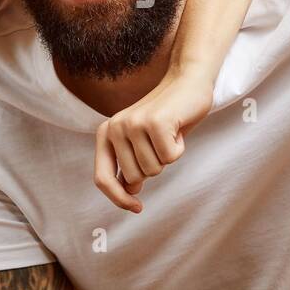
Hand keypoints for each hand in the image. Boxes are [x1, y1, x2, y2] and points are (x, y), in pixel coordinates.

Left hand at [93, 68, 214, 212]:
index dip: (118, 198)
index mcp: (106, 133)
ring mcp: (134, 123)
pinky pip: (170, 157)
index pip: (102, 178)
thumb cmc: (167, 116)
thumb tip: (128, 192)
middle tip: (161, 142)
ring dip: (168, 156)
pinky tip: (177, 128)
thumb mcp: (143, 143)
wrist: (187, 81)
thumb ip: (130, 165)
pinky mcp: (155, 122)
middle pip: (135, 178)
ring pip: (154, 169)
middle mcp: (115, 127)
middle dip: (154, 167)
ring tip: (168, 133)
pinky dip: (179, 148)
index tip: (136, 207)